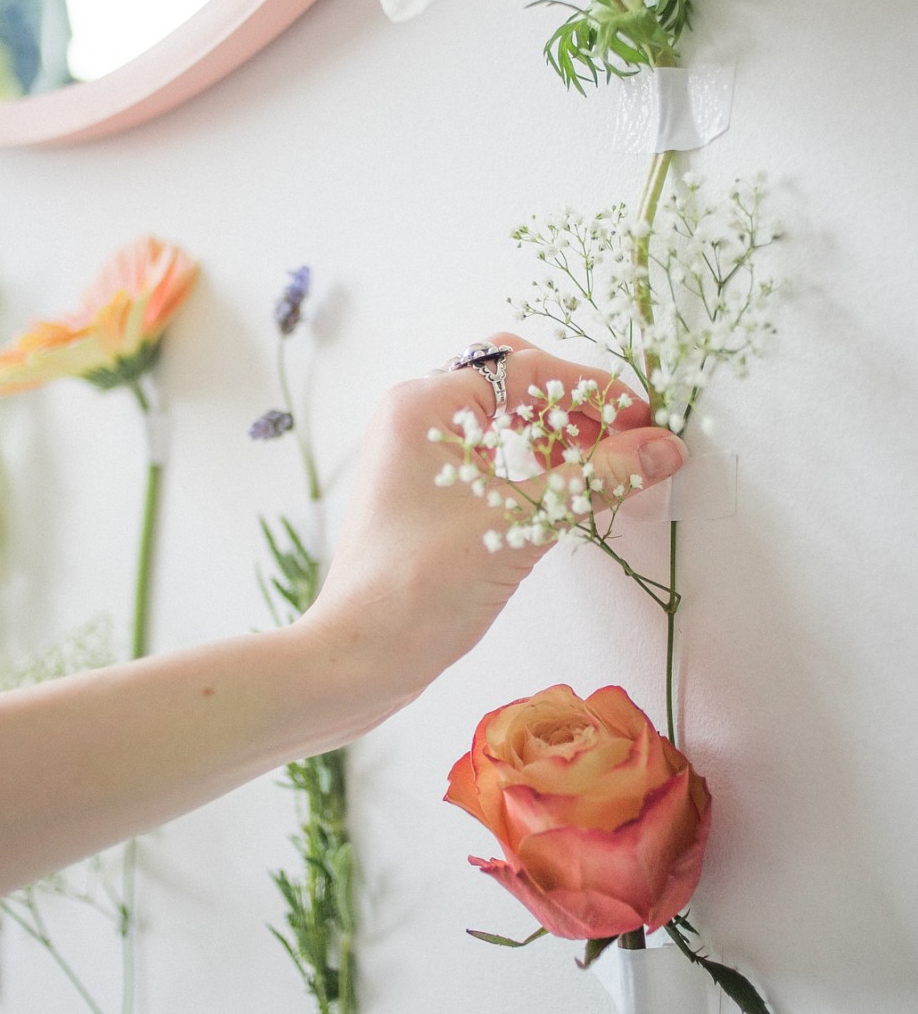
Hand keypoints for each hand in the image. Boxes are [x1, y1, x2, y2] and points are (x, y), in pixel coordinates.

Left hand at [311, 334, 686, 698]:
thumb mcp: (518, 524)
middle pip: (510, 379)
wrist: (360, 656)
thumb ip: (595, 479)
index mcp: (424, 403)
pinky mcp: (422, 484)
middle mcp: (414, 413)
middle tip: (622, 437)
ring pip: (498, 414)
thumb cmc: (422, 586)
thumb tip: (664, 447)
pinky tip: (559, 485)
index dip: (592, 389)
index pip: (525, 369)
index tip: (643, 418)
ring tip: (598, 463)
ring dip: (551, 431)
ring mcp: (415, 449)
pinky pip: (484, 450)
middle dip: (571, 403)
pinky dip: (527, 459)